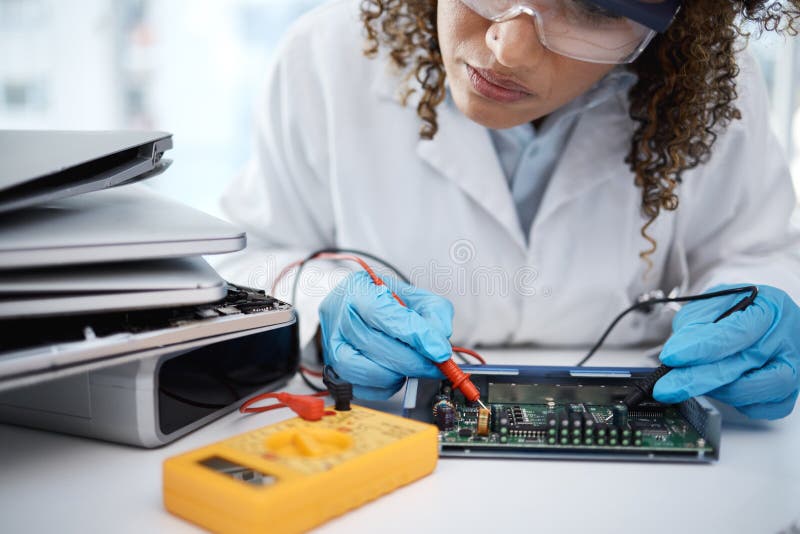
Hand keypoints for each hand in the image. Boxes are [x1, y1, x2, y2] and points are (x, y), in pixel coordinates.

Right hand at [319, 271, 453, 399]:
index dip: (416, 335)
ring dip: (399, 374)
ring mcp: (332, 347)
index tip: (439, 350)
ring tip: (413, 365)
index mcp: (358, 291)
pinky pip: (365, 389)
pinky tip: (395, 372)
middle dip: (415, 360)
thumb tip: (439, 340)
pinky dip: (387, 385)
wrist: (350, 308)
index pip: (386, 315)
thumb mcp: (412, 294)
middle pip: (378, 346)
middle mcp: (339, 318)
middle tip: (436, 364)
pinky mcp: (334, 371)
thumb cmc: (381, 301)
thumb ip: (432, 312)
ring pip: (368, 371)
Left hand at [653, 284, 799, 419]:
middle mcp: (784, 338)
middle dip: (696, 379)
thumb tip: (676, 352)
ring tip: (695, 381)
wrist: (764, 318)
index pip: (735, 332)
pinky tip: (722, 389)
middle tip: (666, 387)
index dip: (700, 348)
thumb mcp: (713, 303)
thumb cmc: (738, 309)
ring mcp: (791, 366)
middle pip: (742, 364)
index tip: (672, 357)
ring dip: (718, 390)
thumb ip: (695, 324)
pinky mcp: (789, 391)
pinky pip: (763, 407)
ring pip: (756, 389)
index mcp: (768, 308)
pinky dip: (738, 403)